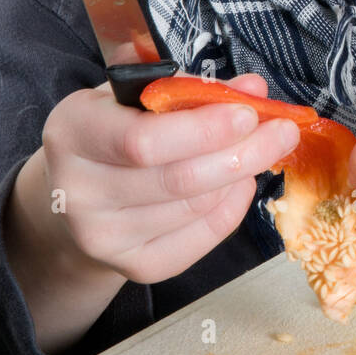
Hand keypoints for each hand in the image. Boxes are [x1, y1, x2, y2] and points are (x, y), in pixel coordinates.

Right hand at [39, 73, 300, 282]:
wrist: (78, 196)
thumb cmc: (113, 132)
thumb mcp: (134, 96)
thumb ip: (189, 87)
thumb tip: (252, 89)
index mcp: (72, 132)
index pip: (143, 141)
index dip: (203, 129)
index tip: (249, 112)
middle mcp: (78, 191)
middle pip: (178, 180)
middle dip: (242, 152)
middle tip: (283, 132)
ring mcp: (103, 237)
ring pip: (195, 207)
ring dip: (240, 176)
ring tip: (259, 151)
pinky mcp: (133, 267)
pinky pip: (200, 239)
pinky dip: (231, 210)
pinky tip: (239, 185)